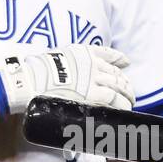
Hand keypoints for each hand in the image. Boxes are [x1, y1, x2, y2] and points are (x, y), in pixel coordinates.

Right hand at [0, 44, 134, 113]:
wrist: (32, 81)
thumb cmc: (40, 71)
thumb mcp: (58, 56)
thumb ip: (72, 60)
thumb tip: (74, 68)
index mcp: (86, 53)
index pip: (110, 56)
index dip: (120, 61)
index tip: (125, 64)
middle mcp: (93, 64)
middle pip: (117, 74)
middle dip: (125, 83)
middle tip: (129, 92)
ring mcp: (94, 80)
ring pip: (119, 87)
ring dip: (127, 95)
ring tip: (130, 102)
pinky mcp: (93, 95)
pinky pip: (114, 100)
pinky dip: (122, 105)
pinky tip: (125, 108)